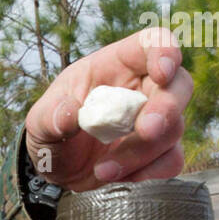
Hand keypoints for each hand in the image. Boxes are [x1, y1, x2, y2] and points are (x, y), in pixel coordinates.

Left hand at [24, 27, 191, 190]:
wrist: (55, 166)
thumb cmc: (51, 127)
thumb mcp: (39, 121)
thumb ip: (51, 116)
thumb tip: (69, 114)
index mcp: (115, 65)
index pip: (150, 43)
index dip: (164, 51)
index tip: (161, 72)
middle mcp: (141, 88)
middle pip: (179, 85)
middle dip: (167, 109)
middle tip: (146, 131)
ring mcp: (152, 120)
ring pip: (173, 128)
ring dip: (142, 152)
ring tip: (103, 169)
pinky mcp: (157, 152)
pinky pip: (171, 160)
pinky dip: (148, 172)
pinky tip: (117, 176)